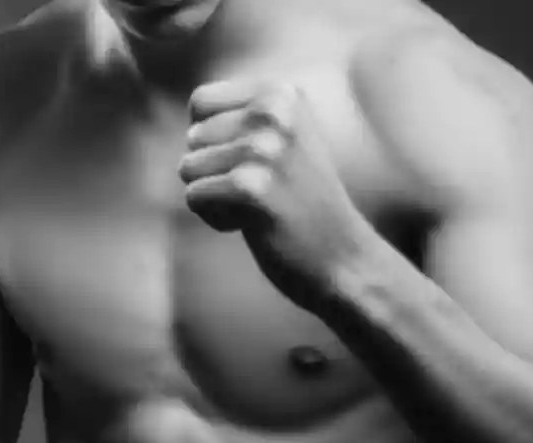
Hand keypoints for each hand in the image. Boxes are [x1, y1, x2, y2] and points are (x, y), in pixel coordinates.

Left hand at [179, 80, 366, 310]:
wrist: (344, 259)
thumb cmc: (302, 203)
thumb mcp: (282, 141)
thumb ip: (243, 119)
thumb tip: (190, 124)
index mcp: (281, 93)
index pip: (200, 102)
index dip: (212, 141)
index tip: (256, 164)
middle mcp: (274, 111)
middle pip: (193, 137)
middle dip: (215, 171)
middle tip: (265, 191)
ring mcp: (264, 148)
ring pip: (188, 167)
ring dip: (216, 196)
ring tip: (261, 206)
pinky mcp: (251, 186)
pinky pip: (194, 197)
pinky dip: (216, 219)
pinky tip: (256, 224)